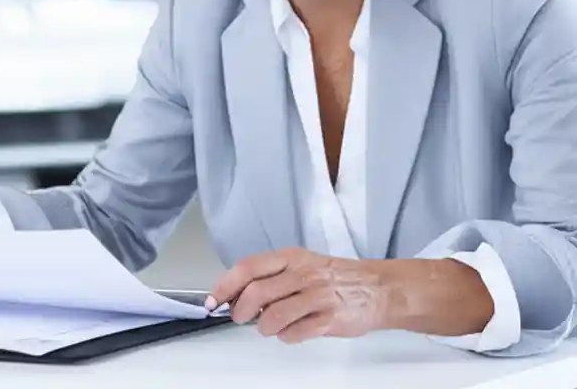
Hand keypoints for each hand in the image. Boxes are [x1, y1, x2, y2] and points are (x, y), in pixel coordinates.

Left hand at [207, 247, 391, 343]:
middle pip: (257, 293)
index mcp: (291, 257)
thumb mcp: (302, 264)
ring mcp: (317, 296)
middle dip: (240, 310)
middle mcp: (303, 273)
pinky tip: (290, 333)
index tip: (214, 301)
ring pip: (274, 315)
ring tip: (269, 327)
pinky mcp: (331, 318)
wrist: (380, 288)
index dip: (226, 285)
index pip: (248, 268)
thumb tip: (238, 294)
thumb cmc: (335, 277)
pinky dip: (286, 336)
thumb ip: (273, 276)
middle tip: (240, 318)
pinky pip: (296, 332)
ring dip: (264, 327)